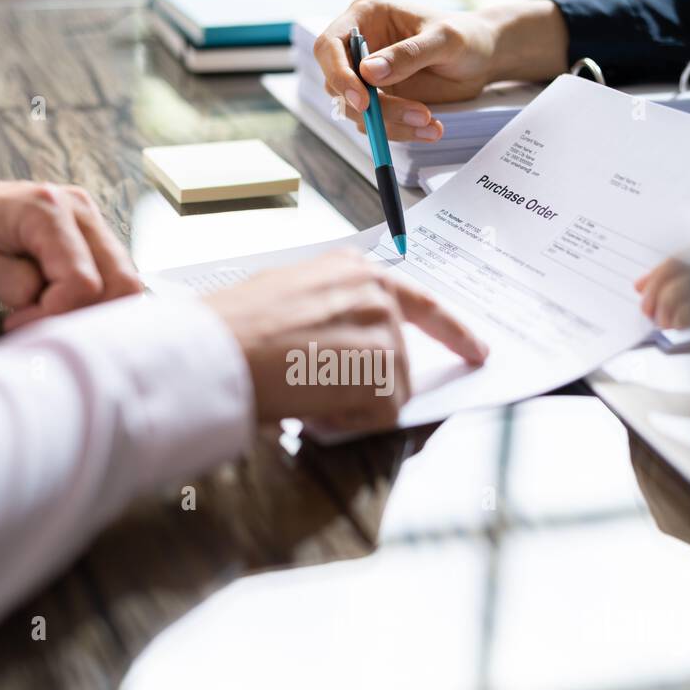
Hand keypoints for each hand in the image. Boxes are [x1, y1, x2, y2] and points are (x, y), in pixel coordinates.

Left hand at [0, 166, 140, 329]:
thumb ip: (6, 281)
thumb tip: (44, 299)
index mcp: (46, 208)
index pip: (82, 282)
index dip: (53, 313)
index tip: (14, 318)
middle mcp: (79, 209)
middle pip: (122, 283)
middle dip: (81, 314)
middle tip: (33, 317)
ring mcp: (90, 220)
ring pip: (124, 284)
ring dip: (87, 309)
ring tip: (40, 308)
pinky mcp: (92, 236)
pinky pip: (112, 279)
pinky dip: (88, 301)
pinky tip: (51, 299)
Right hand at [204, 250, 487, 432]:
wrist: (213, 352)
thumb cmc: (232, 330)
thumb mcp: (285, 294)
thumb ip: (330, 307)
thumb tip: (344, 341)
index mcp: (353, 268)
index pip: (419, 302)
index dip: (453, 331)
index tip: (477, 351)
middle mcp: (374, 290)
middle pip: (400, 356)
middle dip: (369, 383)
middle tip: (318, 389)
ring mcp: (382, 327)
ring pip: (392, 388)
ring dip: (354, 402)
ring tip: (305, 393)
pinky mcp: (382, 366)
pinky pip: (383, 413)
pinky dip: (351, 421)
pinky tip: (315, 408)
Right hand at [314, 0, 566, 141]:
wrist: (484, 58)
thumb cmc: (466, 37)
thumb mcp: (444, 40)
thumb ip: (407, 55)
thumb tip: (369, 72)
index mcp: (367, 16)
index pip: (330, 46)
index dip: (339, 74)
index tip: (363, 99)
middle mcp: (361, 46)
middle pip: (339, 85)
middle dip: (373, 108)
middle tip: (413, 116)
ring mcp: (368, 77)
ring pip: (357, 111)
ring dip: (391, 124)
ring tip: (429, 122)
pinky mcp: (381, 101)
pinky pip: (377, 125)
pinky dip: (401, 132)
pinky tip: (430, 128)